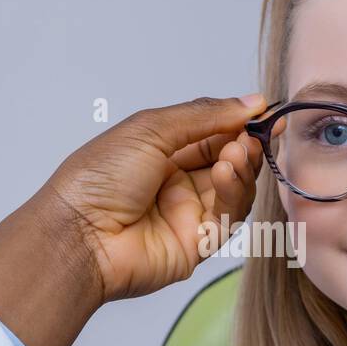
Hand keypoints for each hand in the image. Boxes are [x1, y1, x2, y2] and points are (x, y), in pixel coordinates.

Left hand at [40, 94, 267, 301]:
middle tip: (256, 134)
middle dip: (246, 145)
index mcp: (161, 152)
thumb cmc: (98, 178)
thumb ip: (204, 115)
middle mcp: (177, 183)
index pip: (213, 134)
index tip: (268, 113)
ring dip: (241, 168)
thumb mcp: (151, 129)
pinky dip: (234, 193)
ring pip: (235, 190)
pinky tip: (226, 174)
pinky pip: (228, 218)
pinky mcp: (196, 244)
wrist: (78, 234)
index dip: (241, 124)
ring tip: (236, 153)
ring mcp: (187, 214)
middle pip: (230, 162)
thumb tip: (251, 102)